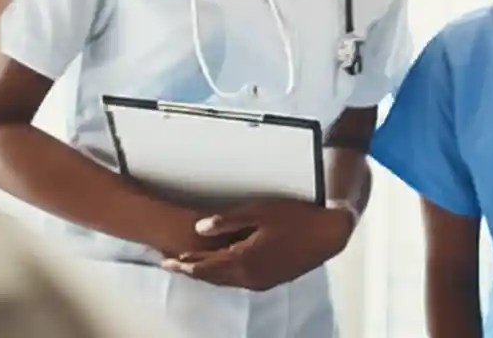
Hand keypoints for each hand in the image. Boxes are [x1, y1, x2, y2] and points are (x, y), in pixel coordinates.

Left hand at [160, 198, 354, 290]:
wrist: (328, 235)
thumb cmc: (296, 217)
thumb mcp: (259, 211)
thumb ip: (228, 221)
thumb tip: (199, 227)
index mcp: (243, 259)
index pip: (204, 265)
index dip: (183, 264)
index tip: (165, 260)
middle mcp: (249, 276)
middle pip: (212, 277)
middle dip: (191, 271)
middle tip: (170, 266)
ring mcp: (262, 280)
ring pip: (226, 281)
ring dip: (208, 275)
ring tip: (192, 268)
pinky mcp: (272, 280)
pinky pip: (240, 281)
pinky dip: (225, 276)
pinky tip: (223, 269)